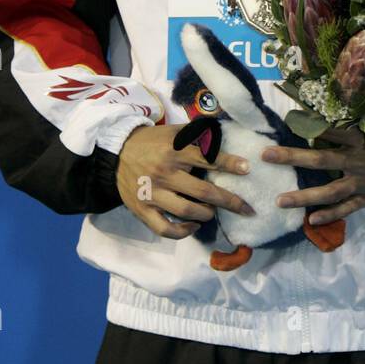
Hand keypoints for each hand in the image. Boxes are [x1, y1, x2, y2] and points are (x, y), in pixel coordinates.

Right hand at [116, 124, 254, 238]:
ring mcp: (153, 194)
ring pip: (186, 211)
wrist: (117, 152)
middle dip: (228, 200)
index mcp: (174, 151)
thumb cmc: (153, 142)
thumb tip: (226, 135)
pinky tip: (194, 226)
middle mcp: (165, 173)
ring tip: (213, 211)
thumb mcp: (174, 131)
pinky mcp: (142, 210)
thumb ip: (198, 134)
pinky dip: (182, 232)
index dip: (229, 164)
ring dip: (206, 214)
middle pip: (202, 191)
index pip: (207, 158)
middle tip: (246, 208)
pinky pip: (165, 228)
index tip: (247, 169)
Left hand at [260, 128, 364, 226]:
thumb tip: (315, 123)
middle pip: (321, 160)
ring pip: (330, 191)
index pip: (328, 132)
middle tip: (267, 155)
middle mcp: (358, 160)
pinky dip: (329, 215)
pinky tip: (311, 220)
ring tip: (280, 200)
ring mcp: (363, 183)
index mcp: (359, 139)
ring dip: (304, 197)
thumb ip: (346, 129)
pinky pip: (346, 209)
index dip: (305, 128)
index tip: (282, 123)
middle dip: (292, 158)